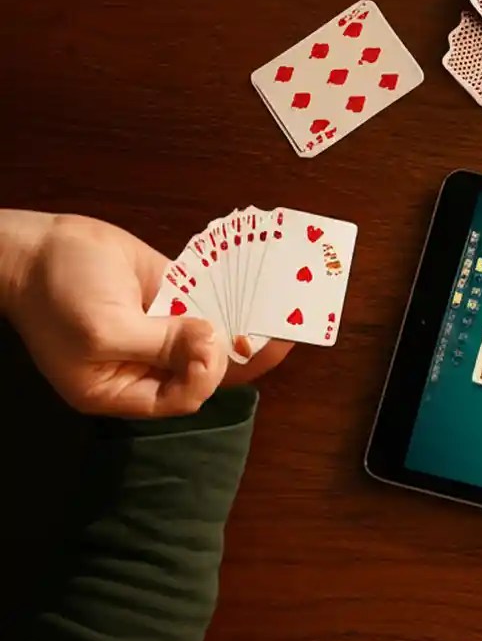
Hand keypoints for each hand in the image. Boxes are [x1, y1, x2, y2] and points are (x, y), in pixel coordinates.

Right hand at [2, 212, 290, 417]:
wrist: (36, 245)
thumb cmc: (54, 296)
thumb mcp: (103, 330)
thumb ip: (160, 343)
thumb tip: (215, 342)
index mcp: (123, 388)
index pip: (182, 396)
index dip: (206, 376)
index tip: (214, 345)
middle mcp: (148, 362)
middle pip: (206, 369)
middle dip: (239, 354)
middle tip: (277, 333)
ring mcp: (161, 328)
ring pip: (213, 336)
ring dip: (245, 325)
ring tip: (286, 316)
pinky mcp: (170, 295)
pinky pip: (208, 301)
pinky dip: (232, 297)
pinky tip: (263, 291)